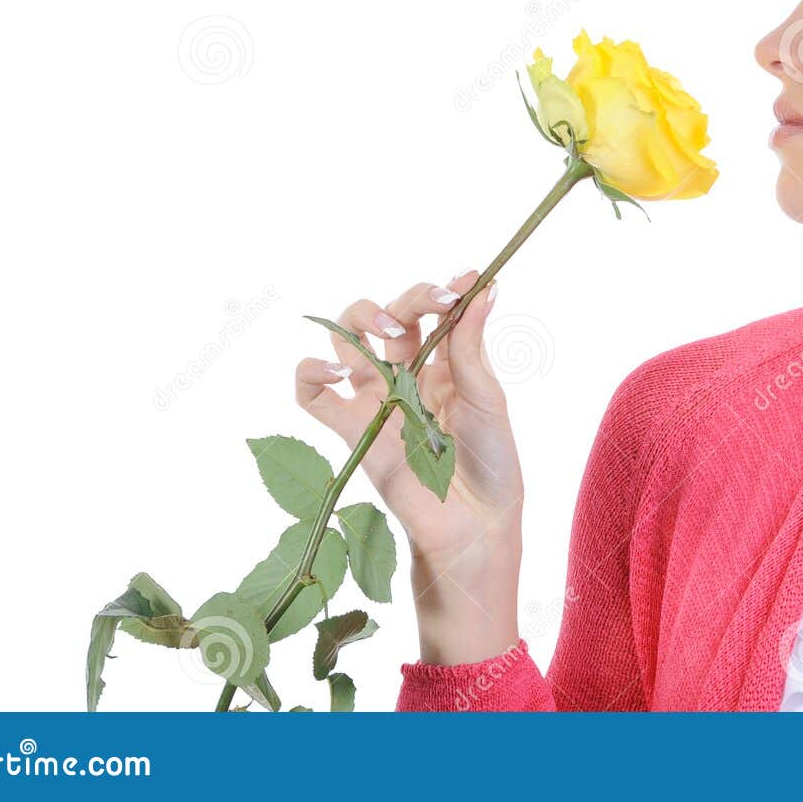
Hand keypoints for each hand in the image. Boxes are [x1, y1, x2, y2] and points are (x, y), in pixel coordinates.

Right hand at [295, 270, 523, 582]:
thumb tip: (483, 288)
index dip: (443, 291)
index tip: (464, 279)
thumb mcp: (487, 398)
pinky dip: (311, 372)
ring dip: (360, 321)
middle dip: (407, 299)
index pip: (431, 313)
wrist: (476, 523)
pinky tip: (337, 370)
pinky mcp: (351, 429)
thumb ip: (471, 346)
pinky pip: (311, 394)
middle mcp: (404, 376)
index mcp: (441, 365)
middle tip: (434, 304)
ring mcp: (375, 400)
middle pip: (387, 316)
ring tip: (389, 332)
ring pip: (344, 340)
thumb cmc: (490, 464)